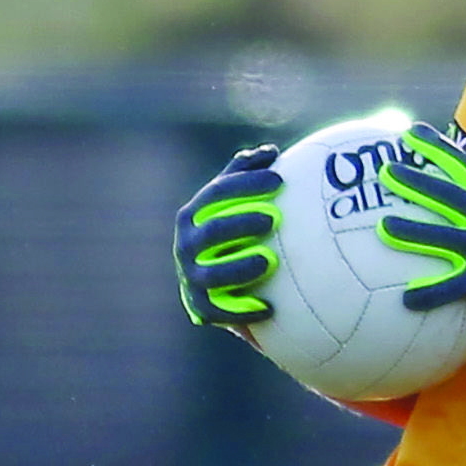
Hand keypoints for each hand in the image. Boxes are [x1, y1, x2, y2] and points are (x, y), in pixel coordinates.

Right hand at [174, 144, 282, 325]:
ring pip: (212, 274)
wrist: (218, 286)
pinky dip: (242, 312)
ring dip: (238, 268)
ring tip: (269, 261)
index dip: (246, 184)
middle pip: (212, 231)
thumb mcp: (235, 205)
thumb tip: (269, 152)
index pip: (217, 194)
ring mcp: (191, 277)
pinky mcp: (200, 308)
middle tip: (273, 218)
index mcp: (194, 215)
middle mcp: (187, 245)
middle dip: (241, 223)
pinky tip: (270, 308)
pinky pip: (220, 312)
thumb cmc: (233, 235)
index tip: (279, 180)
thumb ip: (246, 176)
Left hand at [375, 123, 465, 339]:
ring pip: (442, 236)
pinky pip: (452, 287)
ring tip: (383, 227)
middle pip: (445, 195)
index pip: (462, 165)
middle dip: (414, 181)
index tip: (411, 133)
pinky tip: (406, 300)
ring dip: (411, 232)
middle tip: (385, 172)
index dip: (436, 147)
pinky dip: (429, 295)